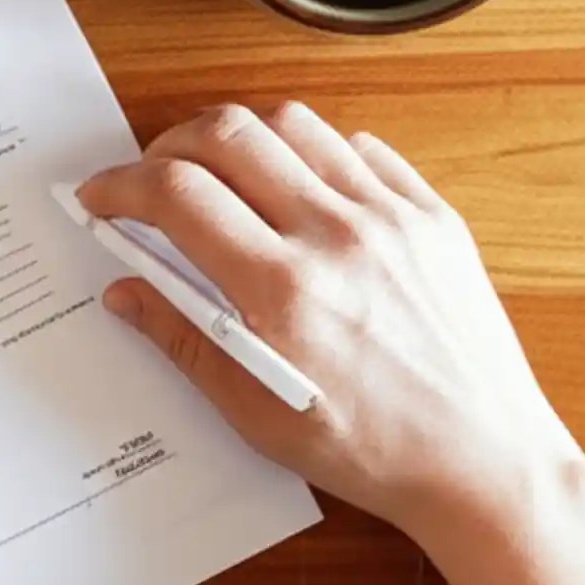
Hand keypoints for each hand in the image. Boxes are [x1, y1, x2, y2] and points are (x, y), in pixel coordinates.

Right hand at [78, 102, 584, 584]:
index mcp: (282, 290)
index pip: (177, 194)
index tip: (103, 197)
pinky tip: (295, 188)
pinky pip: (359, 148)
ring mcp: (391, 217)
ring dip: (238, 137)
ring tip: (220, 174)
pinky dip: (309, 152)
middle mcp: (336, 235)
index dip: (121, 185)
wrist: (480, 461)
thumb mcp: (254, 412)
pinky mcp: (431, 216)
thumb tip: (126, 290)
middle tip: (152, 179)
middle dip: (168, 146)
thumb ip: (183, 337)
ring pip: (292, 124)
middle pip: (228, 135)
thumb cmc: (370, 450)